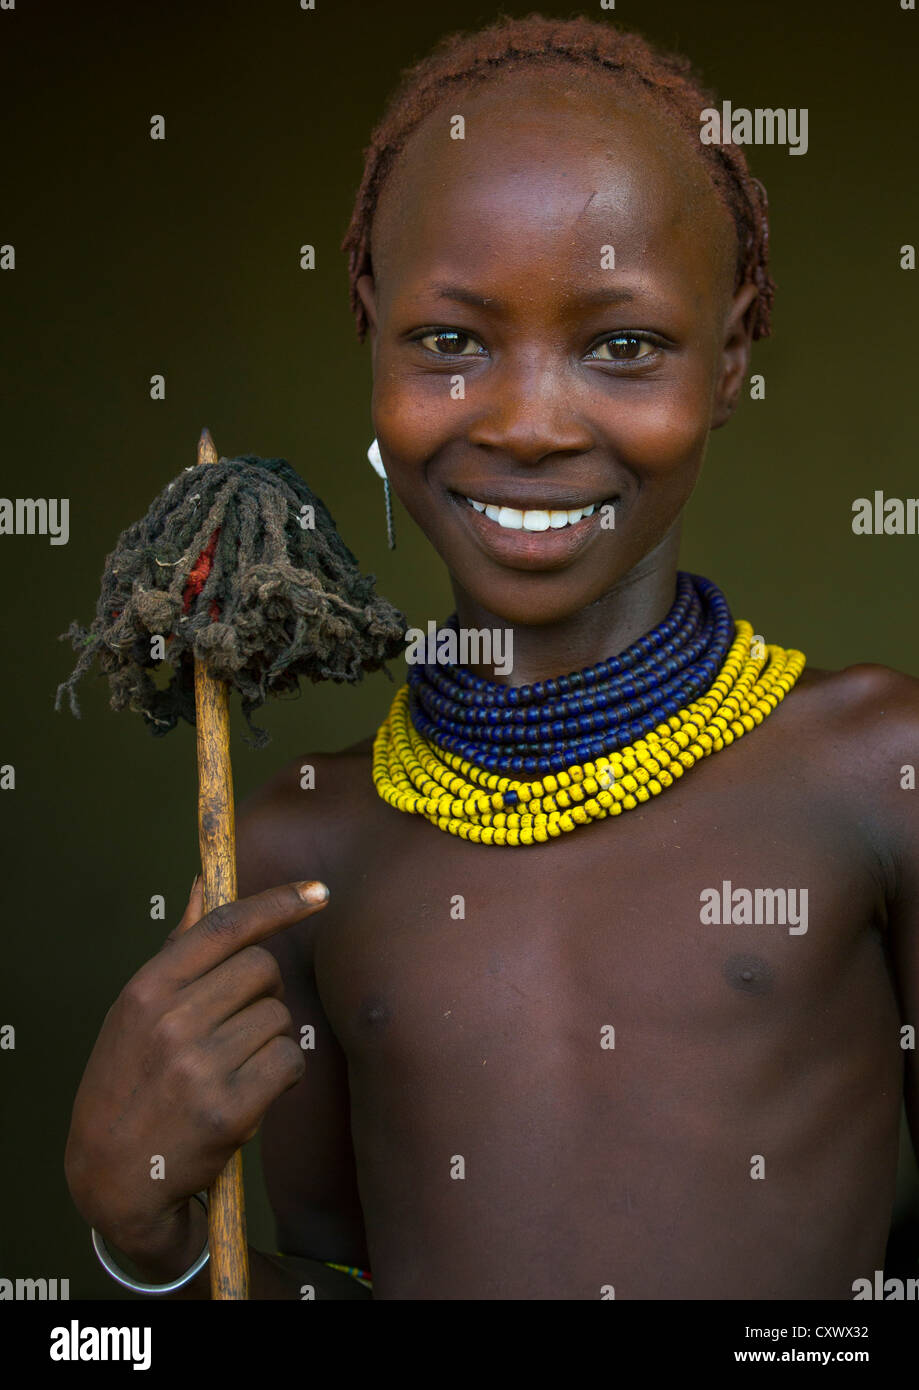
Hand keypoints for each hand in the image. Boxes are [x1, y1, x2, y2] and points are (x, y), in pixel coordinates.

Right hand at [65, 876, 328, 1262]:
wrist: (113, 1175)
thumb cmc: (132, 1079)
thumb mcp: (138, 1011)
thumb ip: (179, 947)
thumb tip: (203, 883)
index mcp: (147, 989)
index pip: (224, 926)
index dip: (278, 903)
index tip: (319, 891)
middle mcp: (171, 1021)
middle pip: (263, 969)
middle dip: (264, 991)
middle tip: (238, 1022)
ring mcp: (199, 1066)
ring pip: (280, 1017)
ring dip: (270, 1037)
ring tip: (234, 1065)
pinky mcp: (229, 1109)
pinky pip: (289, 1061)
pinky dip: (283, 1074)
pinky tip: (252, 1091)